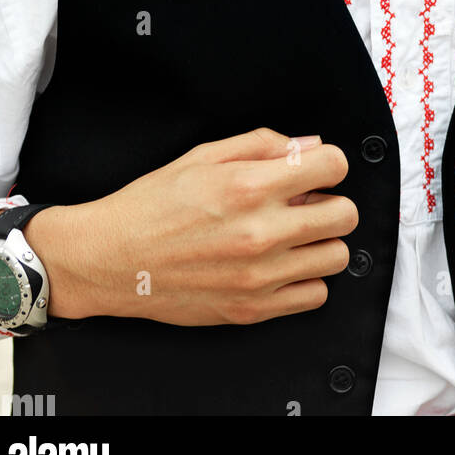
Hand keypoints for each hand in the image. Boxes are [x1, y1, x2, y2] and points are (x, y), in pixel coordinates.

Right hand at [23, 129, 357, 325]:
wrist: (109, 259)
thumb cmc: (150, 207)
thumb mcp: (204, 157)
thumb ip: (263, 145)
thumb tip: (308, 146)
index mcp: (249, 187)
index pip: (333, 166)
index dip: (329, 163)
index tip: (317, 169)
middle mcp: (260, 233)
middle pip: (345, 215)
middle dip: (331, 201)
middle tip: (308, 203)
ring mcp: (259, 276)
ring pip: (337, 256)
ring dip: (322, 242)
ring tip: (295, 235)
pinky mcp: (252, 309)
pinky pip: (315, 295)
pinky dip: (307, 278)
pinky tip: (283, 265)